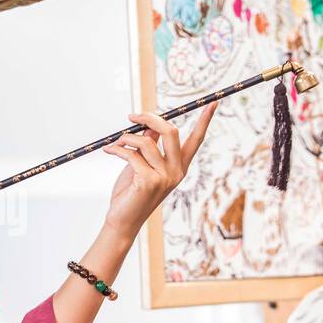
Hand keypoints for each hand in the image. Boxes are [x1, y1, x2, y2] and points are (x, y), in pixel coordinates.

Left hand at [101, 105, 216, 240]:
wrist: (122, 219)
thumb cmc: (131, 191)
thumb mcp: (143, 165)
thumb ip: (150, 146)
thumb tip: (149, 125)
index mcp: (180, 166)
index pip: (196, 139)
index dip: (205, 120)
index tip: (213, 103)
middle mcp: (177, 171)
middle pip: (171, 132)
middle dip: (150, 118)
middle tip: (132, 117)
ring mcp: (164, 177)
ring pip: (146, 142)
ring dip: (126, 138)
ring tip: (115, 144)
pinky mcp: (149, 181)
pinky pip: (131, 154)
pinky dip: (117, 149)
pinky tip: (109, 151)